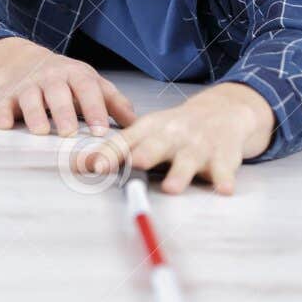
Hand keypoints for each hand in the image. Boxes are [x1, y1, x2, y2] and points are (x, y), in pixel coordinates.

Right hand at [0, 37, 135, 135]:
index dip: (95, 109)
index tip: (101, 131)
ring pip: (30, 98)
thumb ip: (113, 102)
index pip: (88, 89)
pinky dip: (2, 114)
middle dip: (63, 112)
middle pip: (58, 93)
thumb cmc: (63, 79)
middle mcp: (51, 77)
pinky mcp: (6, 95)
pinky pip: (3, 104)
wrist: (20, 61)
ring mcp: (27, 85)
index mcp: (76, 75)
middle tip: (69, 133)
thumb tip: (137, 124)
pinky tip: (4, 125)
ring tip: (40, 132)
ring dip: (35, 114)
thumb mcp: (89, 83)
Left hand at [80, 83, 274, 194]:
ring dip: (180, 173)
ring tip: (172, 188)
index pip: (126, 140)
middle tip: (137, 163)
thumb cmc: (176, 129)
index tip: (97, 166)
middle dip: (147, 154)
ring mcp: (199, 144)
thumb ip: (115, 151)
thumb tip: (77, 166)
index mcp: (150, 128)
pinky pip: (224, 169)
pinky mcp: (223, 155)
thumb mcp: (146, 134)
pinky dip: (223, 179)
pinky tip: (223, 189)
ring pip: (189, 160)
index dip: (111, 153)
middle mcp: (173, 134)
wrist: (224, 111)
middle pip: (157, 145)